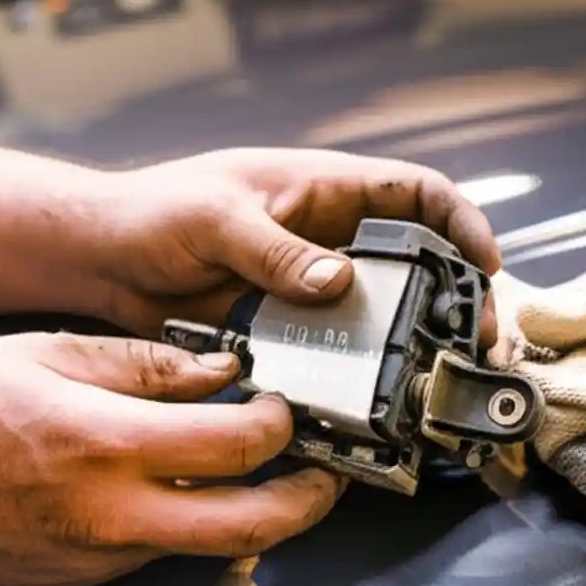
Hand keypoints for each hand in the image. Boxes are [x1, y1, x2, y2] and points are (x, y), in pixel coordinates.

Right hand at [0, 332, 342, 585]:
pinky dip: (183, 520)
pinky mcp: (81, 574)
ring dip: (250, 513)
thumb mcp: (46, 351)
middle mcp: (110, 509)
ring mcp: (97, 552)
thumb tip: (215, 371)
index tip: (284, 405)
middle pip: (248, 524)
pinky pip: (156, 551)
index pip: (235, 443)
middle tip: (323, 474)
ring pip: (207, 545)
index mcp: (104, 439)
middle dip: (307, 501)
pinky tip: (174, 487)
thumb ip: (141, 363)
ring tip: (261, 476)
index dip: (281, 424)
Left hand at [96, 149, 500, 341]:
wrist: (99, 258)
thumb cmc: (151, 211)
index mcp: (319, 190)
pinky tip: (364, 396)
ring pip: (378, 310)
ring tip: (431, 375)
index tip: (486, 265)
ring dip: (408, 340)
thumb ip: (275, 249)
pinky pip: (331, 348)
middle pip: (413, 260)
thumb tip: (337, 280)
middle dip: (453, 295)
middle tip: (474, 339)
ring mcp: (305, 285)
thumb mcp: (214, 219)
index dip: (460, 222)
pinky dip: (352, 370)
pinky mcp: (281, 327)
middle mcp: (324, 237)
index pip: (413, 193)